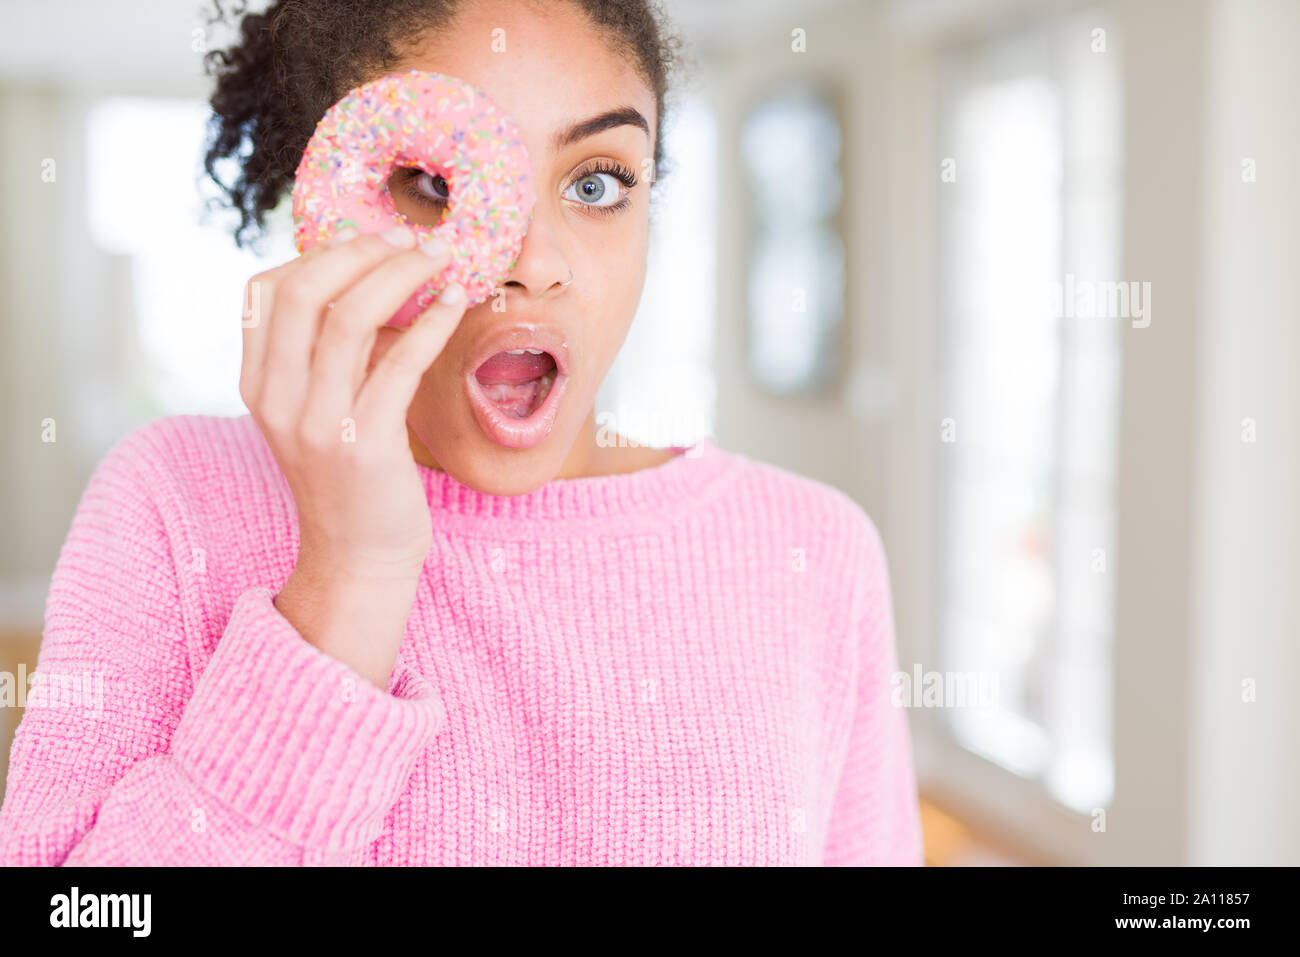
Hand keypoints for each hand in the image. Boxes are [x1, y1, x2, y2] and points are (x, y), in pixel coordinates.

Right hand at [239, 225, 464, 686]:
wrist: (359, 557)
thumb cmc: (352, 477)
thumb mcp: (322, 409)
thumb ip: (333, 353)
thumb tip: (378, 282)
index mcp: (257, 384)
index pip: (265, 292)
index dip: (317, 253)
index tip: (367, 241)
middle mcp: (277, 400)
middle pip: (305, 292)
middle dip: (362, 252)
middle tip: (411, 238)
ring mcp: (317, 424)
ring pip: (350, 317)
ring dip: (402, 276)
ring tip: (439, 260)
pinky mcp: (365, 445)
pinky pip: (399, 362)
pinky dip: (431, 323)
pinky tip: (456, 305)